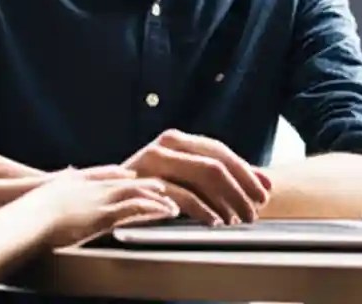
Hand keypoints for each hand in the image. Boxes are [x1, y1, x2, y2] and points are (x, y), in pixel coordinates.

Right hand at [24, 170, 178, 247]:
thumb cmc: (27, 213)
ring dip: (157, 198)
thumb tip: (50, 189)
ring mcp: (100, 199)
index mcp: (75, 180)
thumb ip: (48, 192)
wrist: (29, 219)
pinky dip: (154, 209)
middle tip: (162, 185)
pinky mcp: (106, 215)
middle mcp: (92, 186)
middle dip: (146, 183)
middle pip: (126, 180)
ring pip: (137, 192)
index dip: (120, 174)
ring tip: (171, 203)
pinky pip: (137, 208)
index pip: (103, 173)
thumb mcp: (38, 195)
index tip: (133, 174)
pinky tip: (165, 211)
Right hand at [123, 129, 270, 225]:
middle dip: (240, 189)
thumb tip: (264, 183)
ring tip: (237, 219)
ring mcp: (151, 161)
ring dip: (226, 201)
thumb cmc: (146, 190)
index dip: (246, 173)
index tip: (264, 193)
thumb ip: (215, 178)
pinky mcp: (141, 183)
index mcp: (178, 140)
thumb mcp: (181, 178)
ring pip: (203, 176)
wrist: (97, 198)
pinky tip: (213, 221)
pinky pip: (180, 195)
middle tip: (254, 212)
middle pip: (215, 164)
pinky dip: (202, 209)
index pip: (221, 152)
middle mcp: (165, 145)